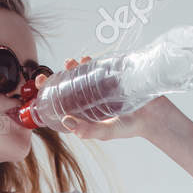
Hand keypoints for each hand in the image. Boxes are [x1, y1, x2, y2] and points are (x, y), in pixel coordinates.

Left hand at [35, 56, 167, 140]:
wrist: (154, 115)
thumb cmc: (130, 127)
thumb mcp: (106, 132)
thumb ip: (88, 130)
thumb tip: (67, 122)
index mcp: (84, 113)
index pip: (61, 104)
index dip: (48, 96)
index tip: (38, 90)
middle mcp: (89, 98)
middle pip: (67, 86)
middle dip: (55, 79)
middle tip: (45, 76)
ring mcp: (99, 85)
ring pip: (79, 74)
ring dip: (71, 68)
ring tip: (69, 64)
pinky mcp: (110, 75)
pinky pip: (95, 65)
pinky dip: (89, 61)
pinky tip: (85, 59)